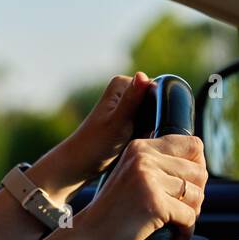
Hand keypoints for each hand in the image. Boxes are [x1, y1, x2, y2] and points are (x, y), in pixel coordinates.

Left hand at [31, 73, 154, 200]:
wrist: (80, 164)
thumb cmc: (95, 144)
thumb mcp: (117, 122)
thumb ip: (132, 100)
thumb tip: (142, 75)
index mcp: (122, 83)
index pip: (157, 90)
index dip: (158, 110)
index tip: (144, 127)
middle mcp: (126, 90)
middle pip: (157, 103)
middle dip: (155, 121)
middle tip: (139, 138)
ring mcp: (128, 106)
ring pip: (155, 116)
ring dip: (152, 130)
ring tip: (136, 142)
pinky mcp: (130, 121)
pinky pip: (150, 126)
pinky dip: (148, 135)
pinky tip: (137, 145)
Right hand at [70, 134, 206, 239]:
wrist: (88, 239)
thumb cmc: (113, 214)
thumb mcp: (133, 177)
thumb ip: (159, 166)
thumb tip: (201, 167)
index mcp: (140, 147)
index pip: (193, 144)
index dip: (198, 167)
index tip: (187, 186)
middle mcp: (144, 157)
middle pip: (199, 171)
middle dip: (195, 195)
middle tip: (179, 210)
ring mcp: (148, 179)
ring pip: (197, 194)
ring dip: (191, 213)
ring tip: (173, 222)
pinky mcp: (153, 203)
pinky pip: (189, 216)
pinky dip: (185, 230)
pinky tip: (172, 233)